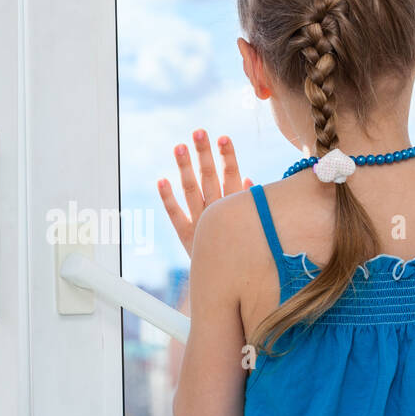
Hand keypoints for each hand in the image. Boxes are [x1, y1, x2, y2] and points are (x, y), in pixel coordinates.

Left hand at [157, 130, 252, 257]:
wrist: (230, 284)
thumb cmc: (245, 249)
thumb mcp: (253, 226)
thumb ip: (248, 204)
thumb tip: (249, 181)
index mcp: (235, 208)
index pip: (232, 176)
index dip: (227, 157)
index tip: (223, 137)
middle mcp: (217, 212)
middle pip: (210, 178)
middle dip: (204, 154)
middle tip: (198, 131)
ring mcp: (200, 223)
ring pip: (191, 191)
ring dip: (185, 168)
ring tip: (179, 146)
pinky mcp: (186, 236)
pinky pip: (175, 214)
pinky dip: (168, 198)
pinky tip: (161, 180)